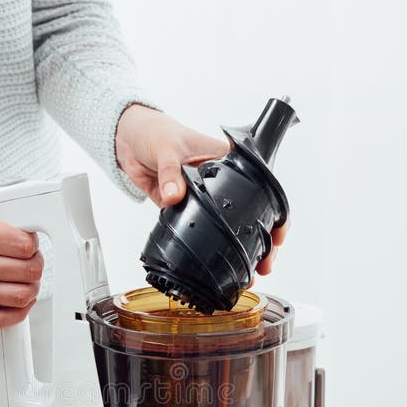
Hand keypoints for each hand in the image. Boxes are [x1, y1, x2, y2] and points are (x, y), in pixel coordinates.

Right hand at [0, 205, 42, 327]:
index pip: (24, 244)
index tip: (29, 243)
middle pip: (28, 271)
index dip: (33, 244)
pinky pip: (2, 319)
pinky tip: (18, 301)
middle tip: (30, 261)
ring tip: (25, 280)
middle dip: (36, 265)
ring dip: (31, 289)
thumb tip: (24, 227)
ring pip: (21, 296)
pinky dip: (18, 312)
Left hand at [115, 104, 288, 276]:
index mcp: (228, 162)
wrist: (129, 140)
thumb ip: (171, 173)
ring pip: (229, 228)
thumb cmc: (156, 133)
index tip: (277, 232)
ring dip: (240, 251)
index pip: (261, 187)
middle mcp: (222, 183)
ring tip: (247, 273)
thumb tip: (174, 195)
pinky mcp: (185, 210)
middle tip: (264, 263)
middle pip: (251, 214)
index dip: (275, 212)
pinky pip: (201, 232)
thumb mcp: (168, 149)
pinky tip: (220, 268)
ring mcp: (205, 199)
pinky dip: (211, 250)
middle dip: (261, 241)